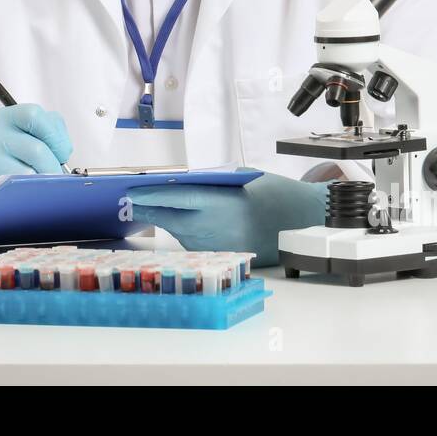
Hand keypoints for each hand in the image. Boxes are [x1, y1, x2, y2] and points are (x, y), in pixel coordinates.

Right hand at [0, 104, 72, 215]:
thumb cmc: (12, 153)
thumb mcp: (27, 132)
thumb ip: (52, 134)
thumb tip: (64, 158)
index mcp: (5, 117)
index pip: (34, 115)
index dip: (55, 135)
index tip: (61, 153)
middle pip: (36, 150)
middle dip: (53, 168)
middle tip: (54, 178)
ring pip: (26, 175)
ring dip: (39, 184)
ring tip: (37, 186)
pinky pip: (12, 193)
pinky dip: (25, 196)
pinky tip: (24, 196)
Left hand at [128, 173, 327, 266]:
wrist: (304, 223)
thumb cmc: (276, 194)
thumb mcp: (241, 178)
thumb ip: (210, 182)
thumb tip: (179, 185)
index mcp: (222, 204)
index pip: (176, 198)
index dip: (151, 194)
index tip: (132, 191)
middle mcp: (217, 228)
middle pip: (171, 219)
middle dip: (149, 210)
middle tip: (131, 201)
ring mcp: (219, 246)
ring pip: (180, 233)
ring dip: (167, 220)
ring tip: (150, 208)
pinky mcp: (223, 256)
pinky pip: (196, 243)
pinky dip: (185, 232)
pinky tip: (178, 222)